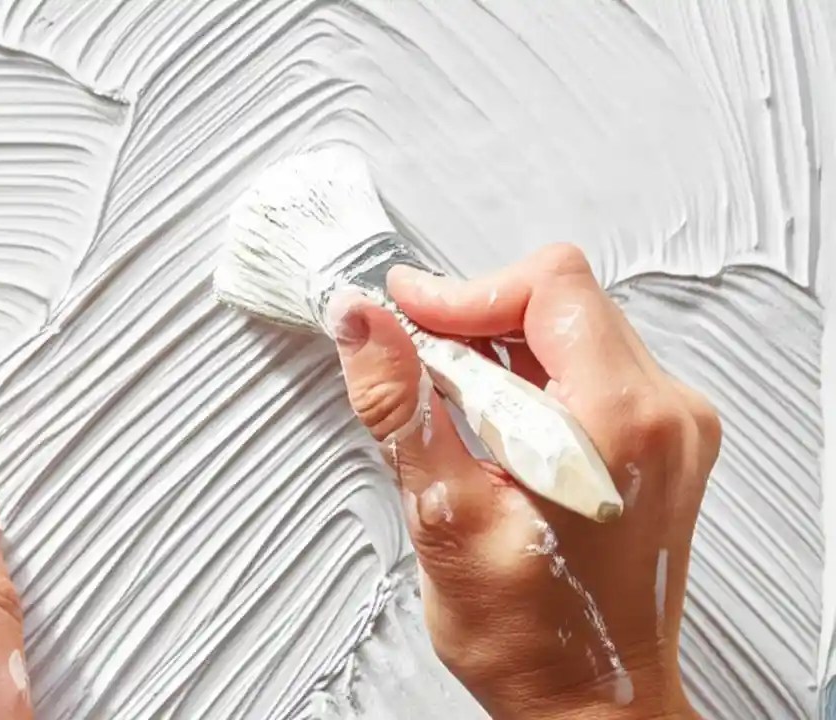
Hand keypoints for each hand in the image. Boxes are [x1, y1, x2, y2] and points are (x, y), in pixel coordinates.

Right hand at [329, 245, 718, 718]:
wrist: (593, 702)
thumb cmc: (535, 638)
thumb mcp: (446, 518)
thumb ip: (400, 407)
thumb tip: (362, 322)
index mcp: (621, 420)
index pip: (549, 285)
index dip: (464, 290)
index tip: (406, 311)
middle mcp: (665, 413)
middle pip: (562, 301)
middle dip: (475, 319)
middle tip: (415, 363)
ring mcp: (671, 427)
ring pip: (573, 330)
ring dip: (498, 349)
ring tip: (448, 404)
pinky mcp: (660, 441)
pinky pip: (590, 368)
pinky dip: (529, 378)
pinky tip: (490, 424)